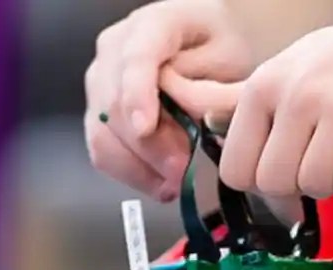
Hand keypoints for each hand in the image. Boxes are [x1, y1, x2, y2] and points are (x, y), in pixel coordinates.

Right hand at [84, 0, 255, 201]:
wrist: (211, 42)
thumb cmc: (221, 46)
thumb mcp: (232, 60)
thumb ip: (210, 89)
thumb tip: (186, 124)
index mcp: (150, 25)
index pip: (135, 58)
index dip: (136, 95)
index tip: (145, 128)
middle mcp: (114, 50)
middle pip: (114, 104)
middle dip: (148, 146)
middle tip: (182, 170)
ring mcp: (102, 82)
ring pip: (103, 133)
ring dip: (140, 165)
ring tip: (177, 181)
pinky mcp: (100, 113)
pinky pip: (104, 150)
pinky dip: (133, 172)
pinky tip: (163, 183)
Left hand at [167, 1, 332, 200]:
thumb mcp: (301, 63)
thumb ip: (251, 99)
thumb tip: (197, 114)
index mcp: (269, 82)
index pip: (236, 167)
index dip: (260, 182)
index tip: (285, 174)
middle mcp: (300, 94)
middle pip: (271, 185)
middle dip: (297, 187)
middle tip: (328, 163)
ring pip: (313, 188)